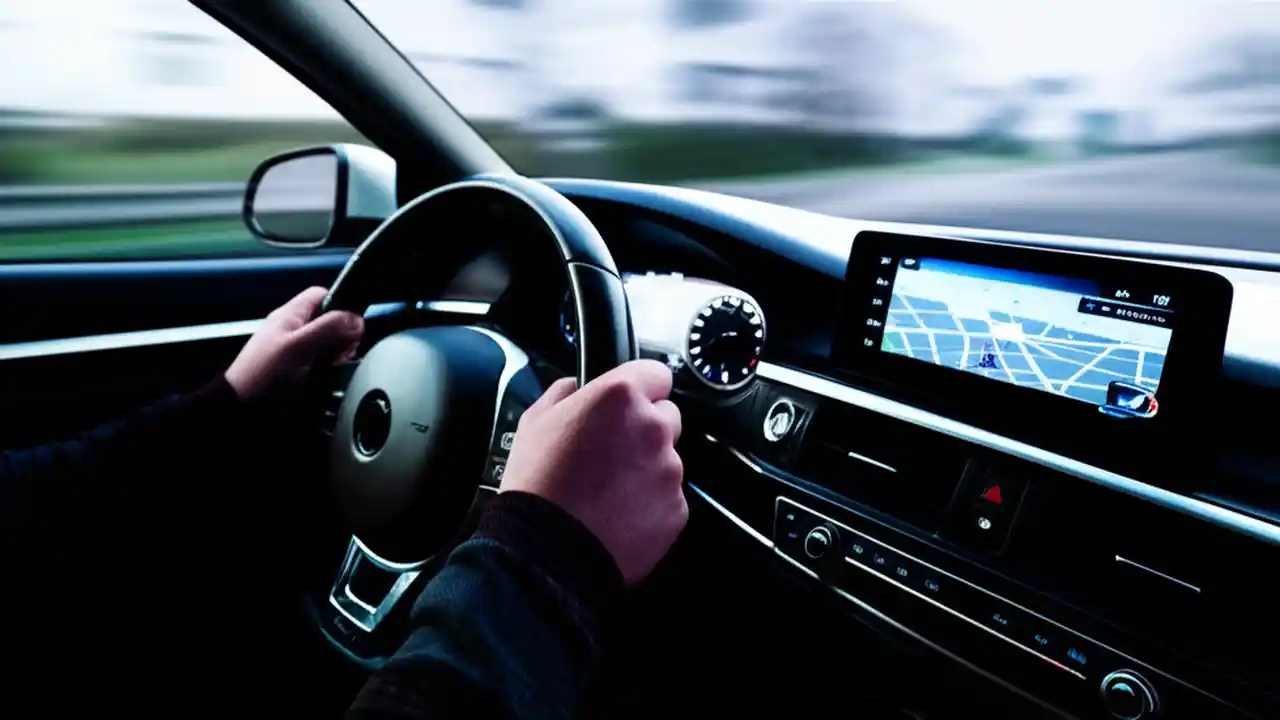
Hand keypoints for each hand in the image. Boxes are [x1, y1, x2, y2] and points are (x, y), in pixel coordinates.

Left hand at [224, 287, 363, 400]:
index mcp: (291, 314)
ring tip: (329, 367)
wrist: (241, 409)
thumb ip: (328, 329)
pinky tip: (324, 378)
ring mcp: (295, 349)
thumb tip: (357, 320)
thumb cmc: (263, 375)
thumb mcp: (298, 346)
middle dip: (341, 336)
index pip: (322, 295)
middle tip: (338, 352)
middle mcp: (294, 329)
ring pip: (328, 343)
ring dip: (336, 355)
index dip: (341, 306)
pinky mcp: (297, 369)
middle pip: (330, 320)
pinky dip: (328, 369)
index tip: (351, 328)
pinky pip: (321, 362)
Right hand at [501, 360, 685, 585]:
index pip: (656, 373)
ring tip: (608, 490)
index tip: (631, 402)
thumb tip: (575, 386)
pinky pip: (668, 497)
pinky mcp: (676, 509)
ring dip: (646, 469)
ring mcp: (669, 471)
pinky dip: (650, 504)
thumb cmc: (538, 486)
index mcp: (619, 397)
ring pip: (667, 459)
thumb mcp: (535, 422)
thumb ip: (563, 392)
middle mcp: (652, 428)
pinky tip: (619, 513)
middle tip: (611, 454)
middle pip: (666, 416)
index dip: (642, 387)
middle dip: (644, 430)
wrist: (547, 552)